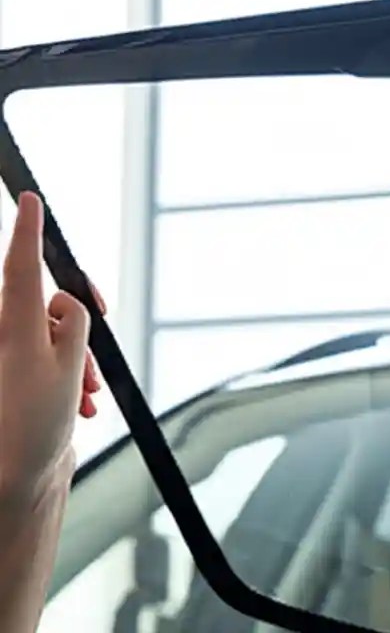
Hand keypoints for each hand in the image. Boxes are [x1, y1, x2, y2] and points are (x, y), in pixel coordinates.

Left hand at [0, 192, 103, 505]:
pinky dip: (71, 376)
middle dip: (79, 328)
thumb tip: (67, 304)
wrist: (14, 480)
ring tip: (86, 394)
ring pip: (57, 337)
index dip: (28, 232)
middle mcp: (5, 336)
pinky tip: (81, 403)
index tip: (30, 200)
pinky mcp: (20, 379)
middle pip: (50, 306)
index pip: (21, 269)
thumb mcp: (67, 367)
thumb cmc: (31, 426)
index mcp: (10, 328)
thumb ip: (72, 324)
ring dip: (78, 359)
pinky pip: (53, 360)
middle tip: (91, 355)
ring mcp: (12, 358)